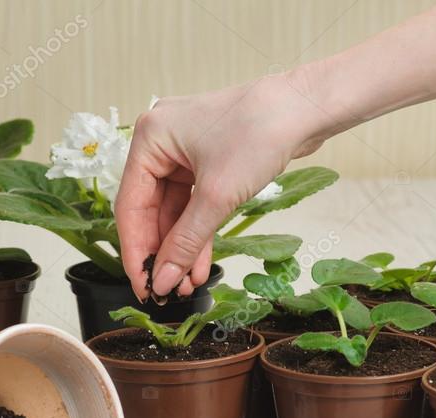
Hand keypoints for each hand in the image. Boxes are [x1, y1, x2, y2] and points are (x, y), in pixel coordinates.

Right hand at [114, 72, 326, 299]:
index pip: (130, 206)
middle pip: (150, 211)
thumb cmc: (260, 132)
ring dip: (180, 249)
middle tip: (166, 291)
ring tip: (186, 285)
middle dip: (162, 253)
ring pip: (173, 212)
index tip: (143, 287)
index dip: (136, 251)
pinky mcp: (207, 162)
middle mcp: (160, 143)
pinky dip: (197, 234)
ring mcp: (184, 153)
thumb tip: (163, 279)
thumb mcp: (217, 195)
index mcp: (149, 138)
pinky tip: (200, 265)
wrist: (305, 109)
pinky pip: (193, 205)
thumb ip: (186, 241)